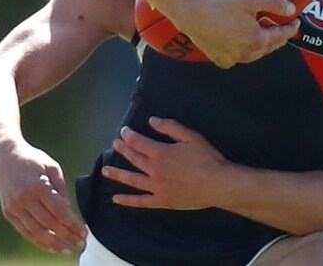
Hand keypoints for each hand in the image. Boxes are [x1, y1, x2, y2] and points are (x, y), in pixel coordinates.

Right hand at [0, 140, 85, 254]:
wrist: (4, 157)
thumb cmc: (32, 160)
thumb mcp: (52, 166)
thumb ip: (62, 189)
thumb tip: (69, 210)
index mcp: (39, 186)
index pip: (60, 212)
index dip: (73, 225)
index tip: (84, 233)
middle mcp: (25, 199)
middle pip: (50, 225)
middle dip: (67, 237)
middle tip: (80, 244)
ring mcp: (15, 208)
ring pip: (37, 232)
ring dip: (54, 244)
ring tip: (67, 250)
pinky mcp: (8, 213)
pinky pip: (25, 232)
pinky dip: (39, 242)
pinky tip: (50, 246)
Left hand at [102, 117, 230, 209]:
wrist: (218, 184)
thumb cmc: (207, 158)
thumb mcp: (191, 136)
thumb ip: (170, 127)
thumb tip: (151, 121)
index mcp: (160, 153)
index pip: (138, 142)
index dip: (129, 135)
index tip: (123, 131)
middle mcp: (154, 170)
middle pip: (134, 159)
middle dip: (123, 150)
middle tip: (115, 144)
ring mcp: (156, 188)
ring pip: (132, 180)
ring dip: (117, 174)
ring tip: (105, 170)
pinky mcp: (161, 201)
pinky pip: (141, 202)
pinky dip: (127, 201)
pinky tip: (116, 199)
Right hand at [177, 0, 299, 68]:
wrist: (194, 15)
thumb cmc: (222, 5)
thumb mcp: (252, 0)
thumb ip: (274, 4)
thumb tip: (292, 9)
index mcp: (259, 40)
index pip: (282, 35)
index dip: (291, 28)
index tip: (296, 22)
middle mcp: (248, 54)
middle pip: (270, 47)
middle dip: (278, 38)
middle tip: (283, 29)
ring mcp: (234, 59)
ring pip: (255, 55)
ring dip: (262, 46)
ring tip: (263, 37)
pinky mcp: (220, 59)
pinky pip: (236, 59)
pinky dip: (242, 53)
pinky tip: (240, 47)